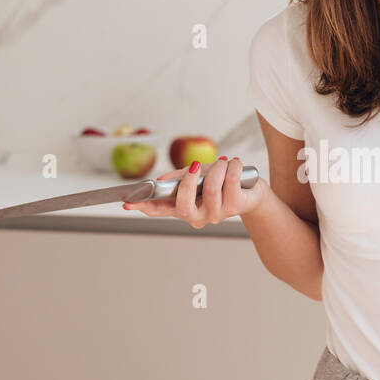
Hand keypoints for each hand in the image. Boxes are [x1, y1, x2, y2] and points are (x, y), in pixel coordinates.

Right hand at [121, 156, 264, 227]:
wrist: (252, 191)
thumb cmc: (221, 181)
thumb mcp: (196, 175)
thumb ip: (180, 177)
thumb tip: (161, 179)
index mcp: (184, 208)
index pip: (159, 210)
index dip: (143, 207)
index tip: (128, 201)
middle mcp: (197, 216)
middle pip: (183, 206)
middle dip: (188, 182)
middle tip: (195, 166)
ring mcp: (216, 214)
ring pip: (211, 191)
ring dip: (216, 170)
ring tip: (222, 162)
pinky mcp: (235, 207)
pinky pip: (230, 184)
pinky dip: (232, 168)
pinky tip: (234, 164)